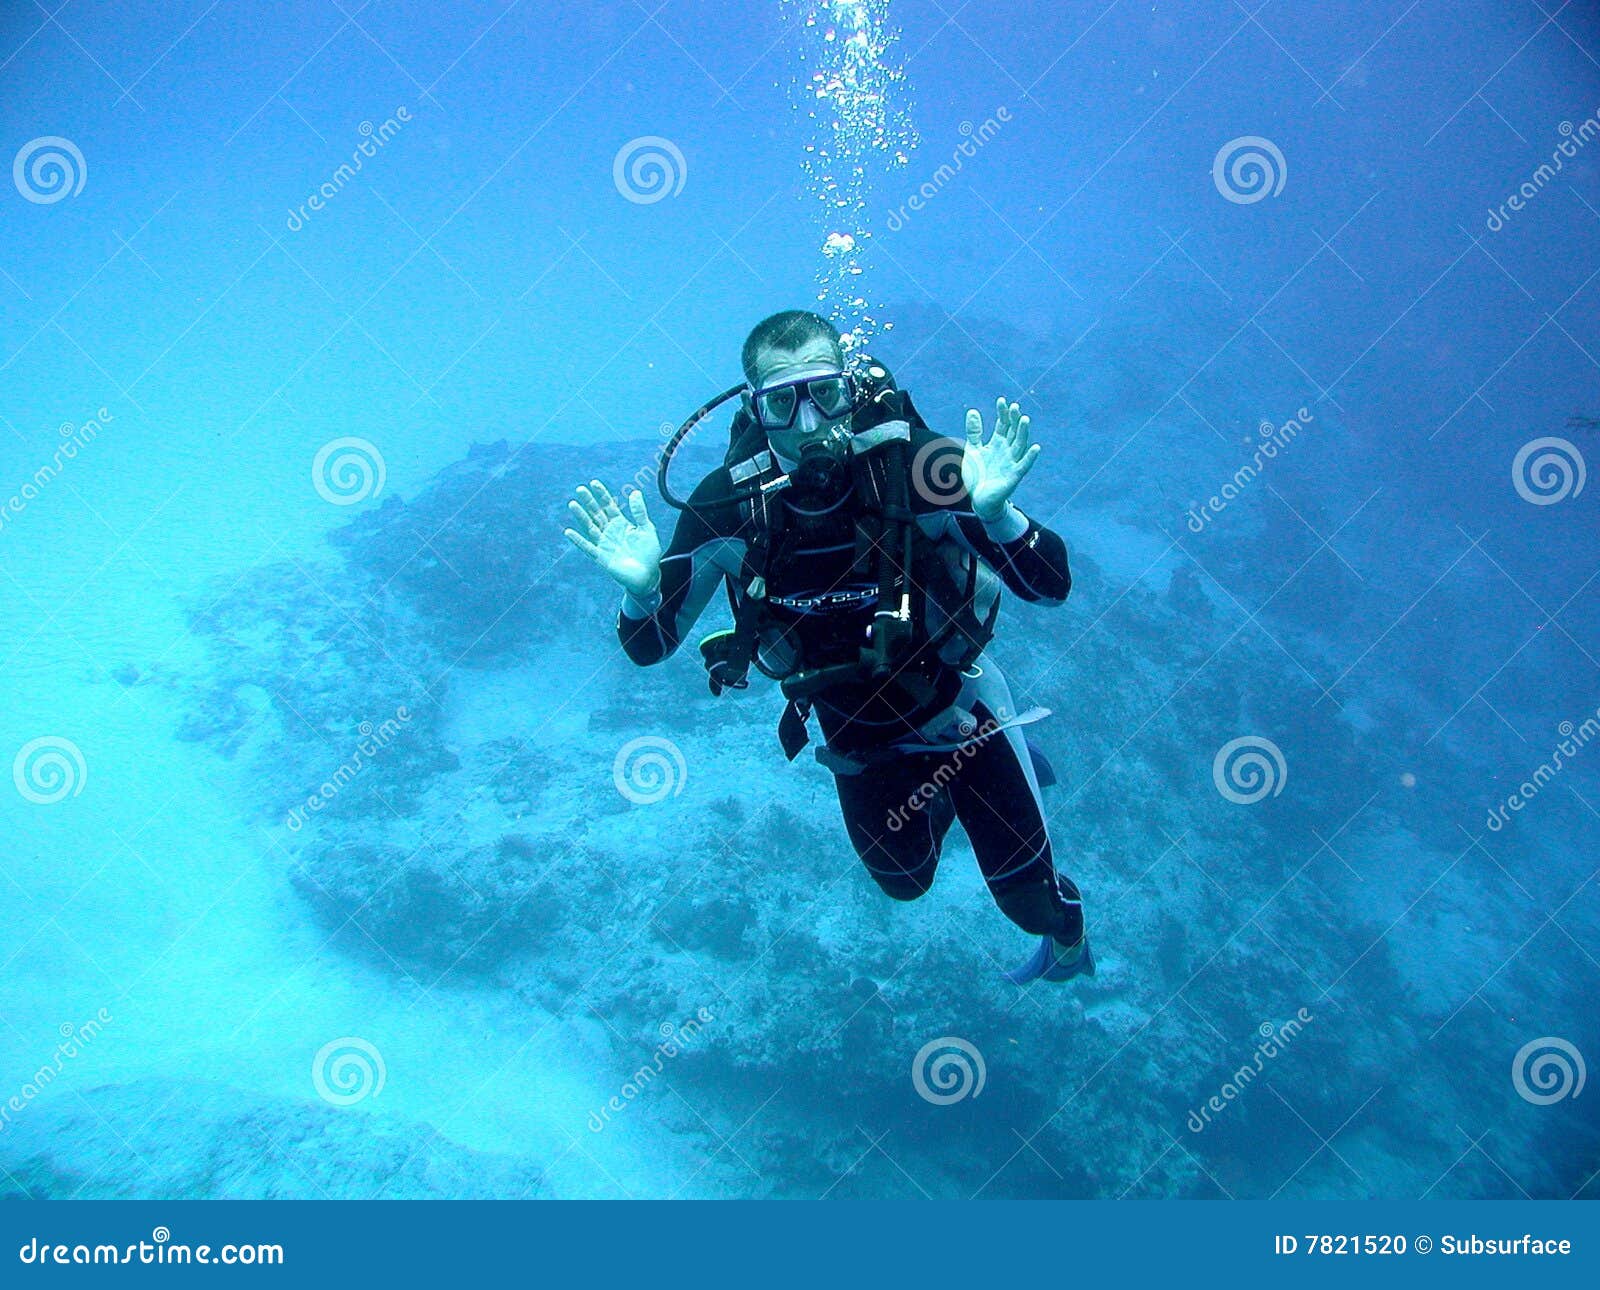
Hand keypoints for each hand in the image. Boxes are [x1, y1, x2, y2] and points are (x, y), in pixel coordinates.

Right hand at [563, 481, 661, 598]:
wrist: (648, 575)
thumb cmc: (648, 553)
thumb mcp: (646, 529)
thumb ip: (639, 512)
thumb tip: (635, 492)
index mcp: (621, 523)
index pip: (609, 506)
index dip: (602, 494)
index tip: (593, 483)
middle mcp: (610, 531)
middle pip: (597, 513)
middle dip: (589, 502)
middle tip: (580, 489)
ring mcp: (604, 544)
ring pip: (590, 527)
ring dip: (581, 516)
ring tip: (573, 504)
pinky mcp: (602, 557)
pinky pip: (588, 547)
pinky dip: (578, 540)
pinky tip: (569, 532)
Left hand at [963, 397, 1040, 521]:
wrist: (979, 499)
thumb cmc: (977, 475)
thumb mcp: (972, 449)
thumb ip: (974, 431)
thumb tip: (972, 410)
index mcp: (997, 443)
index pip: (1002, 424)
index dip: (1002, 413)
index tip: (1001, 400)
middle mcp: (1006, 451)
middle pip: (1012, 432)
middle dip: (1014, 420)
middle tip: (1015, 406)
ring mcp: (1011, 463)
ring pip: (1019, 445)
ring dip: (1023, 433)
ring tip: (1024, 419)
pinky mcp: (1013, 476)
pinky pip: (1023, 465)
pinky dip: (1029, 457)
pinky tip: (1035, 448)